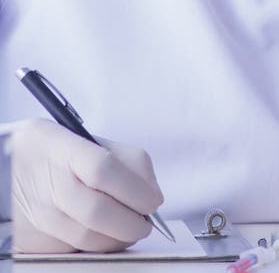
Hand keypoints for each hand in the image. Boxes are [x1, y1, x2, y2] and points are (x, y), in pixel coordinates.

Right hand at [11, 119, 163, 252]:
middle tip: (146, 224)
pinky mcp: (31, 240)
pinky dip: (97, 246)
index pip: (103, 170)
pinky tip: (105, 234)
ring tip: (129, 229)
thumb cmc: (58, 152)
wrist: (8, 169)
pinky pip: (74, 249)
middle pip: (96, 212)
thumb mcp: (90, 139)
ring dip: (117, 239)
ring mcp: (37, 214)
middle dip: (130, 223)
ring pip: (87, 239)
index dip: (134, 189)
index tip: (153, 201)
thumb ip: (127, 159)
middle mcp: (47, 183)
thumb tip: (152, 194)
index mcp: (63, 149)